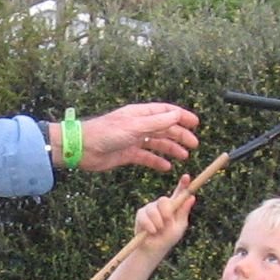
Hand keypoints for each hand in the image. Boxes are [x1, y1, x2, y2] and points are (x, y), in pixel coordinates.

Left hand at [81, 103, 198, 174]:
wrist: (83, 148)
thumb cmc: (106, 133)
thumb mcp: (134, 126)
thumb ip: (156, 122)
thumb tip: (176, 115)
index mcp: (140, 114)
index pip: (166, 112)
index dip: (181, 116)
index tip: (196, 123)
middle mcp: (138, 125)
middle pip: (164, 129)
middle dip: (180, 136)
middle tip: (194, 145)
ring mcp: (133, 140)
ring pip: (157, 144)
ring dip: (171, 149)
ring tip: (184, 157)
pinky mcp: (127, 154)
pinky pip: (146, 157)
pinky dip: (156, 162)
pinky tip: (166, 167)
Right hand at [132, 183, 195, 256]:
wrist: (153, 249)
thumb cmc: (168, 238)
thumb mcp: (179, 226)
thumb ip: (183, 212)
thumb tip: (192, 197)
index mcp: (174, 206)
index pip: (180, 193)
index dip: (183, 184)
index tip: (187, 177)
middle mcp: (162, 205)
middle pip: (164, 200)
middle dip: (166, 211)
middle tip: (167, 221)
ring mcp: (151, 208)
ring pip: (153, 209)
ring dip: (158, 222)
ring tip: (158, 230)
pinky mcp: (141, 214)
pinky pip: (144, 216)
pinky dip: (149, 226)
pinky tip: (151, 231)